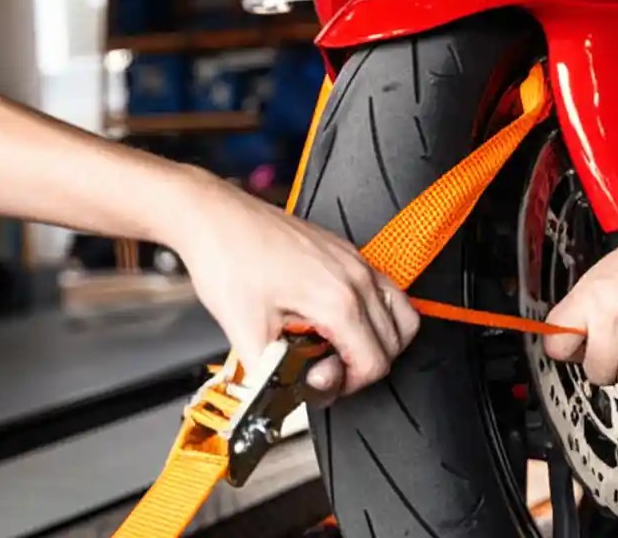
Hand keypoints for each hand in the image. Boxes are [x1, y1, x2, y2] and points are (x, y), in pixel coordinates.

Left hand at [167, 170, 418, 404]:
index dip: (346, 386)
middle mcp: (356, 277)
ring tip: (341, 349)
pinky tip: (336, 320)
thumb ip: (268, 376)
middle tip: (324, 369)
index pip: (374, 363)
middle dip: (363, 367)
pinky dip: (375, 315)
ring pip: (402, 313)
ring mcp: (355, 260)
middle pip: (395, 342)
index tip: (316, 383)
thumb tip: (281, 401)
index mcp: (338, 300)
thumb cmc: (227, 258)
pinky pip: (385, 289)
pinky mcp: (346, 252)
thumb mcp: (244, 331)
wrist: (215, 217)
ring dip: (381, 341)